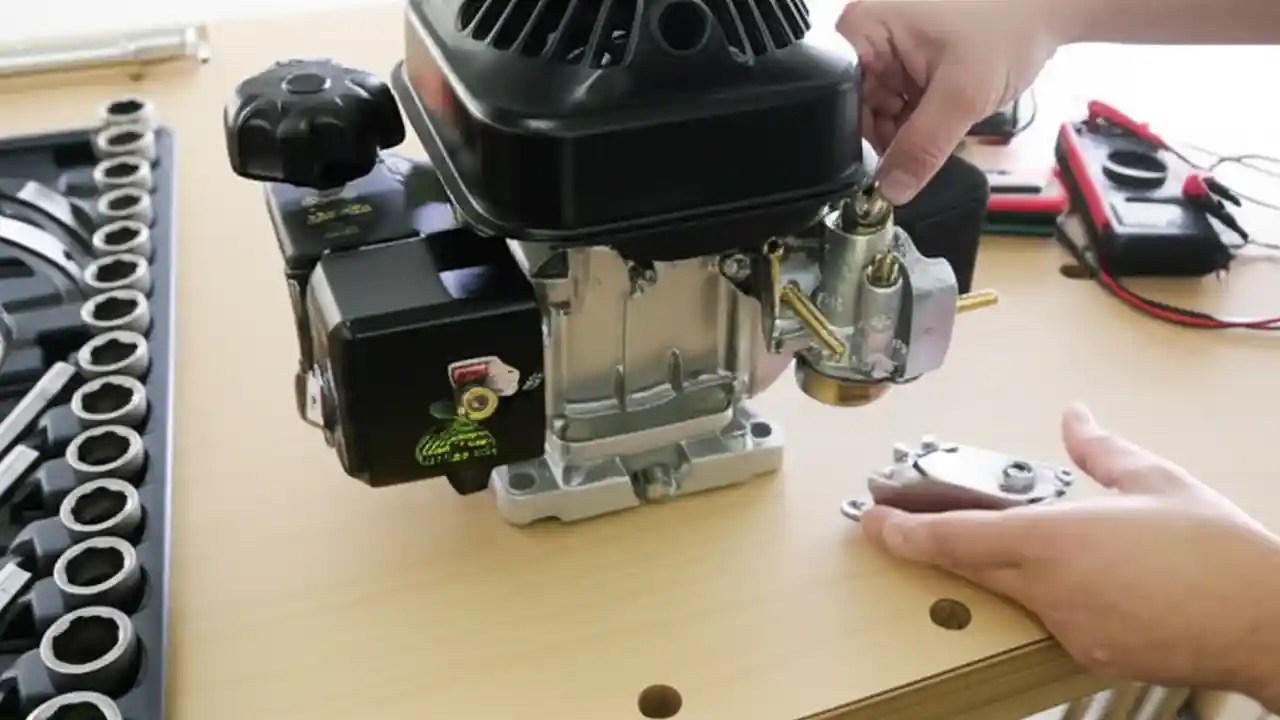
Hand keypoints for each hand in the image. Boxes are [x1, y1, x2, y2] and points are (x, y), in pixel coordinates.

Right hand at [837, 0, 1063, 204]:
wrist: (1049, 11)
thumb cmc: (1008, 29)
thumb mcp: (962, 95)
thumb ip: (923, 147)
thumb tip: (890, 192)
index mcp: (863, 27)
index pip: (834, 96)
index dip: (852, 136)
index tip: (879, 165)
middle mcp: (866, 35)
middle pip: (853, 108)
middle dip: (884, 136)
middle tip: (918, 149)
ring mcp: (886, 49)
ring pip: (876, 114)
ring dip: (903, 132)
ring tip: (940, 122)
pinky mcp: (905, 63)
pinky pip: (895, 107)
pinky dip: (915, 122)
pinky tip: (941, 117)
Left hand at [860, 405, 1279, 705]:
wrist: (1267, 621)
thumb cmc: (1218, 554)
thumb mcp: (1153, 480)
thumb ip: (1100, 450)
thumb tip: (1076, 418)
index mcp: (1056, 540)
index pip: (956, 538)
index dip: (903, 533)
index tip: (872, 523)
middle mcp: (1050, 589)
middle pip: (970, 568)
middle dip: (937, 545)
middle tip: (908, 523)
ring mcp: (1067, 628)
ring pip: (1011, 593)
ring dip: (1004, 567)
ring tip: (1039, 540)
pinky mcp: (1088, 654)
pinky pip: (1048, 619)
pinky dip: (1047, 595)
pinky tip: (1085, 577)